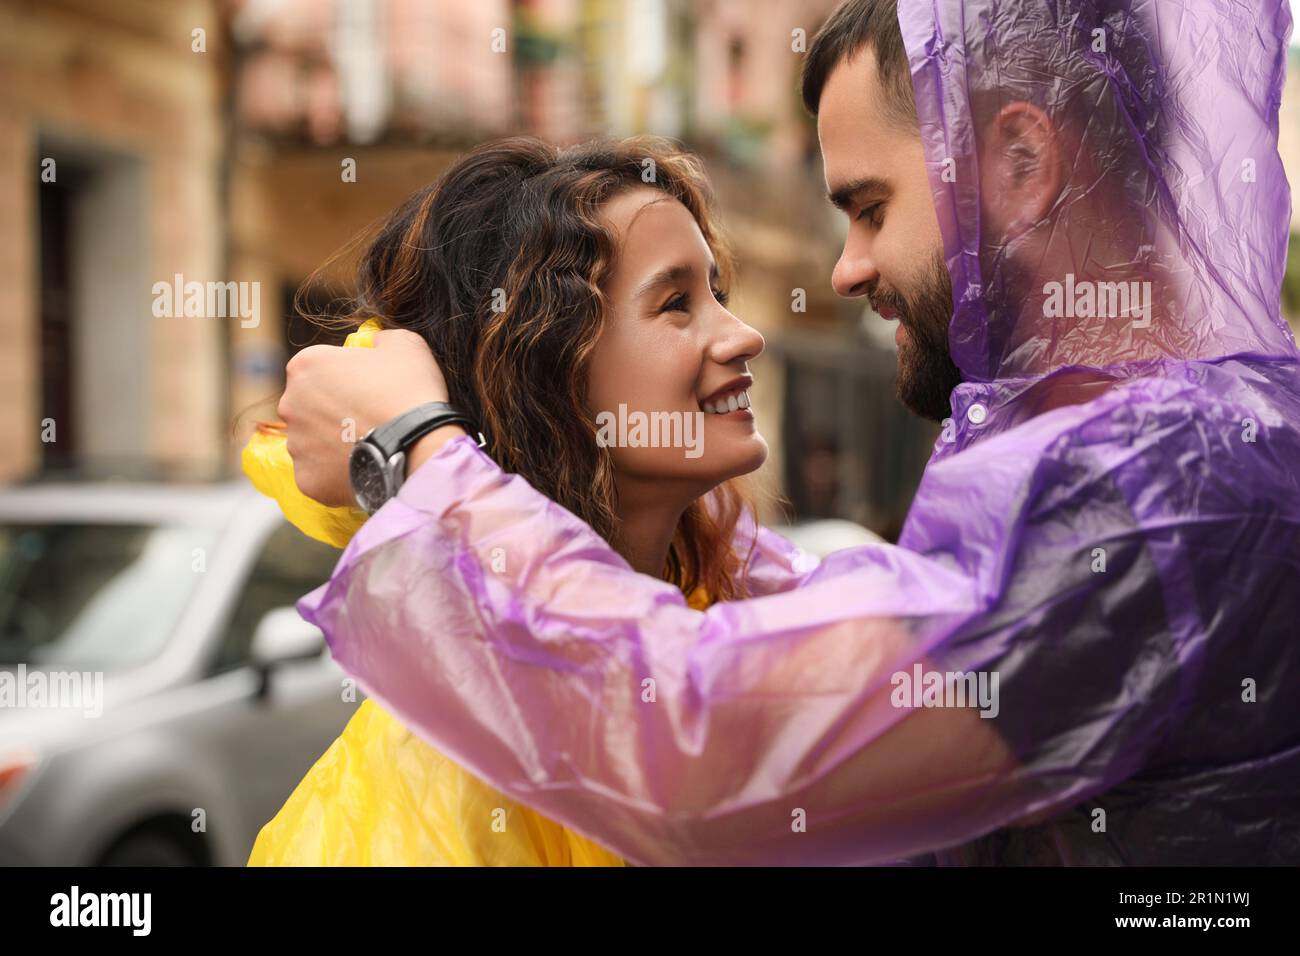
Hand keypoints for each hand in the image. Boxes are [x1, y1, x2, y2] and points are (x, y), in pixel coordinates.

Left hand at [278, 329, 448, 506]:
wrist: (418, 447)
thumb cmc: (409, 391)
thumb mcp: (405, 345)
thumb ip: (380, 339)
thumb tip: (374, 343)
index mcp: (305, 366)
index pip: (320, 369)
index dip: (346, 379)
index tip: (369, 389)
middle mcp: (290, 405)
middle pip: (310, 407)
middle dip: (334, 412)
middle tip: (369, 420)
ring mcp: (296, 446)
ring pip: (313, 443)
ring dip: (335, 444)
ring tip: (371, 447)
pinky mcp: (306, 480)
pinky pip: (321, 475)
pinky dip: (338, 473)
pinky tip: (365, 468)